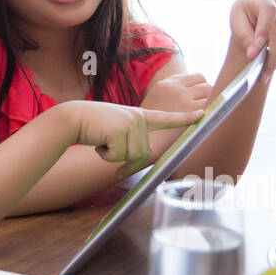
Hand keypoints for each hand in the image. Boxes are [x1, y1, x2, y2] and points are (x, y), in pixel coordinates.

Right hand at [62, 101, 203, 178]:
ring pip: (132, 156)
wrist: (73, 118)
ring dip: (114, 156)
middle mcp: (138, 117)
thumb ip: (132, 139)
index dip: (184, 119)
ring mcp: (131, 122)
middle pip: (143, 153)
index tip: (202, 115)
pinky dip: (105, 155)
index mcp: (140, 116)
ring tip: (102, 141)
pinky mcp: (120, 130)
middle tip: (107, 148)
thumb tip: (144, 157)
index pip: (166, 118)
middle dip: (125, 159)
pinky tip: (98, 141)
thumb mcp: (117, 131)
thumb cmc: (93, 127)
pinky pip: (118, 156)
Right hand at [146, 71, 212, 115]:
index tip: (202, 97)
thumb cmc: (153, 119)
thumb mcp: (158, 95)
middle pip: (206, 85)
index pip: (199, 77)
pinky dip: (211, 110)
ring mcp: (184, 98)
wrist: (144, 135)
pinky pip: (209, 105)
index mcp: (169, 83)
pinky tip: (207, 118)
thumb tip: (197, 85)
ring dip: (211, 102)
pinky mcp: (190, 110)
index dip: (203, 87)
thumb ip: (175, 87)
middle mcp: (177, 88)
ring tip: (207, 112)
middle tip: (207, 107)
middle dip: (209, 95)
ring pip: (210, 93)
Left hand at [229, 0, 275, 79]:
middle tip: (261, 74)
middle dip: (271, 57)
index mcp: (265, 0)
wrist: (256, 10)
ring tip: (266, 73)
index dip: (263, 29)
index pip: (268, 11)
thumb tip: (253, 54)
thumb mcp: (237, 22)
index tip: (256, 50)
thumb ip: (244, 36)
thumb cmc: (245, 16)